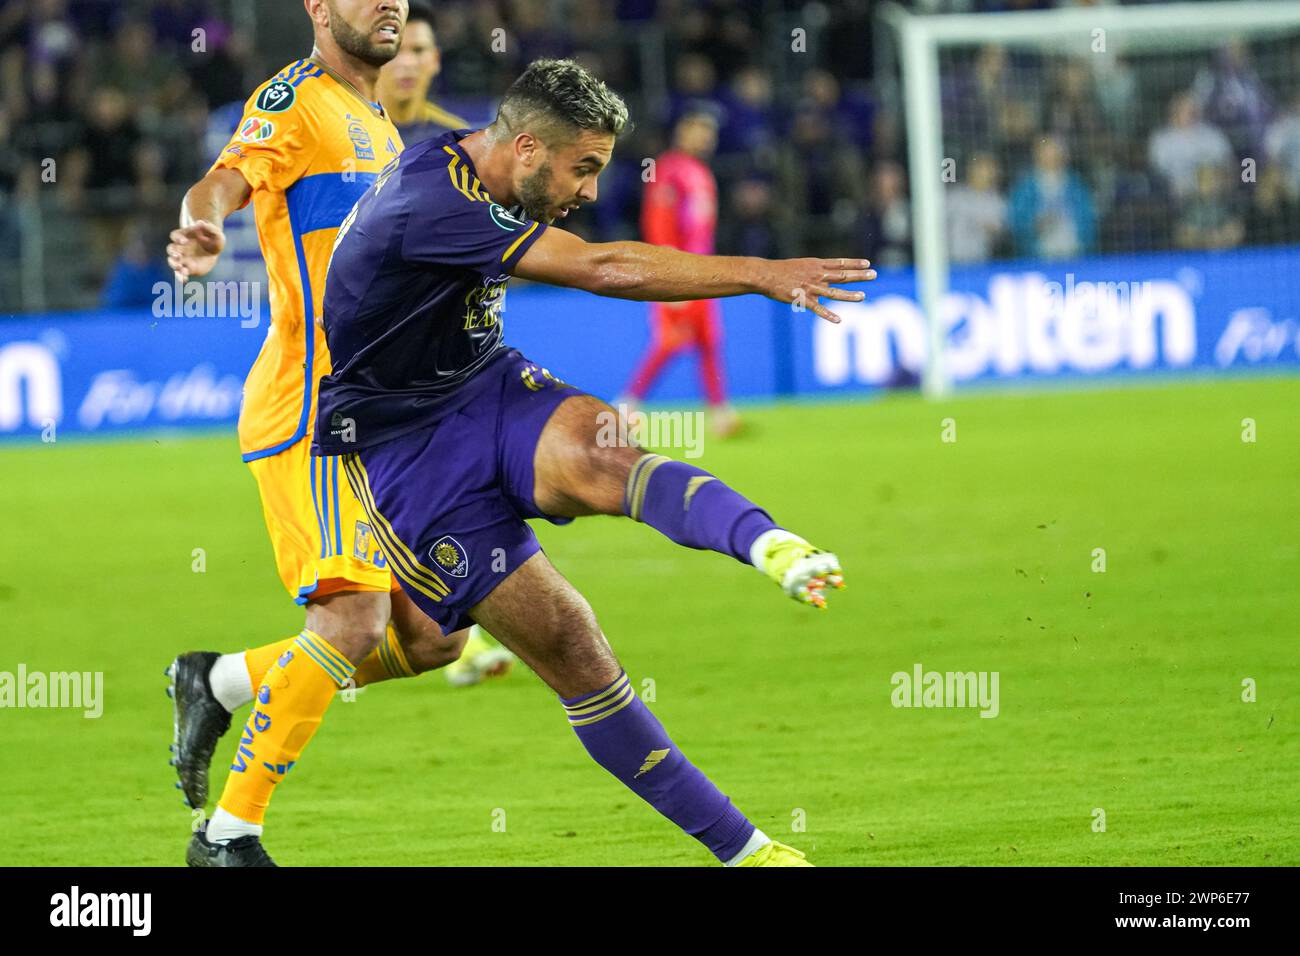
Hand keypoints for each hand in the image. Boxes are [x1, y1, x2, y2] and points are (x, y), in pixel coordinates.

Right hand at [166, 220, 225, 279]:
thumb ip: (208, 227)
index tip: (184, 241)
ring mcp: (182, 258)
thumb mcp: (215, 232)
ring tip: (180, 269)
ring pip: (173, 262)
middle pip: (171, 249)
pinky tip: (184, 280)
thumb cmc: (213, 237)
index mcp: (183, 236)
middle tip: (178, 256)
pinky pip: (181, 273)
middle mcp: (180, 247)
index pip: (175, 236)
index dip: (178, 238)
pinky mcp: (187, 268)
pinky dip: (181, 277)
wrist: (214, 248)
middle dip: (173, 253)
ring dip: (174, 265)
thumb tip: (200, 222)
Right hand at [755, 257, 875, 322]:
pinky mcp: (802, 299)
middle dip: (859, 276)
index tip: (867, 263)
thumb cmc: (780, 270)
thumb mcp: (800, 265)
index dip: (854, 263)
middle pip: (842, 275)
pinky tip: (838, 320)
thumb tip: (822, 275)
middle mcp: (816, 275)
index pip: (839, 263)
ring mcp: (810, 287)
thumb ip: (813, 271)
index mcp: (816, 265)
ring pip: (834, 292)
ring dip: (849, 295)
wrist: (765, 275)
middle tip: (874, 275)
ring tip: (863, 296)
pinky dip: (828, 315)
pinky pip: (818, 308)